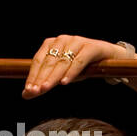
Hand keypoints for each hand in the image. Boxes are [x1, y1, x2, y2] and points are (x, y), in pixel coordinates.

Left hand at [22, 34, 136, 98]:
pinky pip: (79, 61)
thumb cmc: (83, 66)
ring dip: (53, 77)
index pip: (38, 60)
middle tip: (35, 92)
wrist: (111, 58)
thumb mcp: (62, 76)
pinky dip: (72, 72)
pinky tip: (65, 83)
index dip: (32, 76)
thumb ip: (45, 84)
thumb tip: (25, 95)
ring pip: (62, 62)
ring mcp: (77, 41)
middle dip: (41, 78)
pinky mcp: (91, 46)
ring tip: (45, 89)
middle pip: (49, 61)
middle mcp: (63, 40)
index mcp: (52, 44)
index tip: (28, 91)